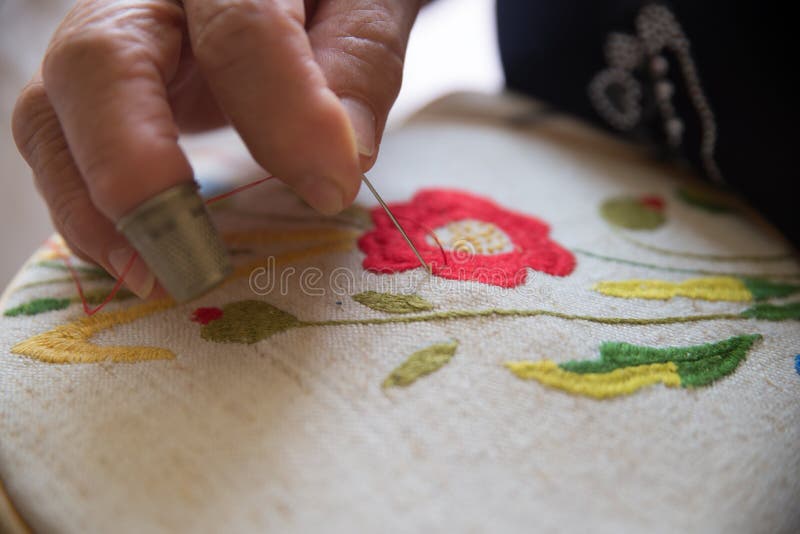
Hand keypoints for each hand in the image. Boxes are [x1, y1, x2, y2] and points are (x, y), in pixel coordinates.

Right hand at [12, 0, 419, 297]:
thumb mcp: (364, 6)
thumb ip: (358, 60)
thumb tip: (347, 153)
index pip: (238, 27)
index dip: (282, 111)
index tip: (331, 184)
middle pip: (100, 60)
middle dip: (139, 168)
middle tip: (195, 258)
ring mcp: (108, 36)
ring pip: (54, 108)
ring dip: (93, 207)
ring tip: (152, 274)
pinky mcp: (100, 87)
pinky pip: (59, 142)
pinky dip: (88, 209)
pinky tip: (133, 254)